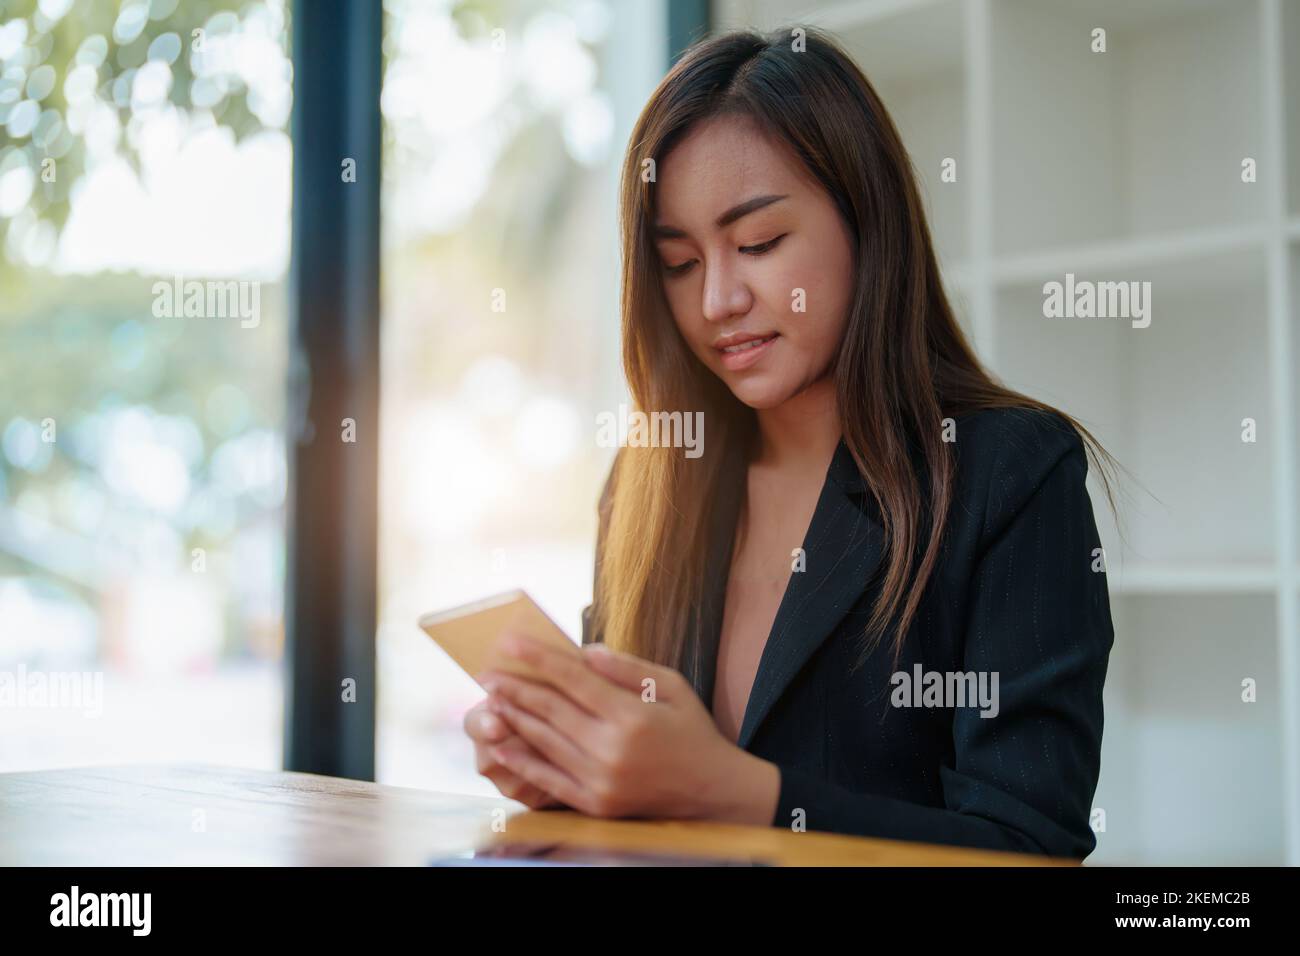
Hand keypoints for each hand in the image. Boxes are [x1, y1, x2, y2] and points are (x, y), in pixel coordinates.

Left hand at [476, 633, 779, 823]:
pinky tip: (503, 745)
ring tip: (490, 699)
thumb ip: (628, 668)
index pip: (574, 680)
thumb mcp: (674, 686)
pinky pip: (549, 780)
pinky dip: (523, 762)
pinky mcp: (595, 804)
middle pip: (551, 710)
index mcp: (632, 716)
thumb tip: (585, 652)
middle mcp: (612, 750)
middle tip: (486, 672)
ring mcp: (601, 780)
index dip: (539, 659)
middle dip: (515, 687)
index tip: (511, 642)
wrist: (713, 791)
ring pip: (545, 742)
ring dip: (513, 719)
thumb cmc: (693, 731)